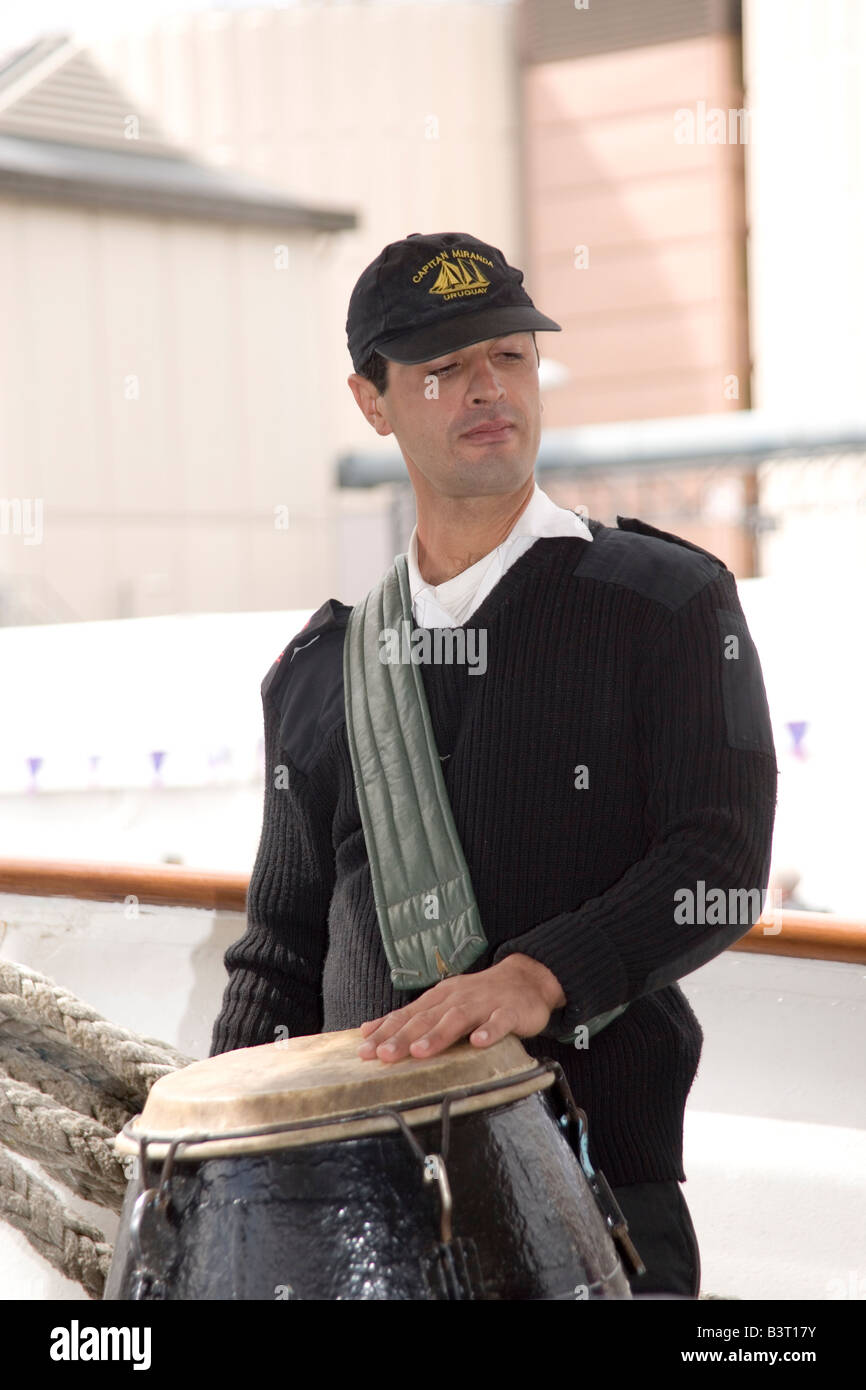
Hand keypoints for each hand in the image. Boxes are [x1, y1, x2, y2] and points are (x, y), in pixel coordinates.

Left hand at [357, 953, 565, 1062]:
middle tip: (383, 1055)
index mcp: (439, 998)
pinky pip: (500, 1021)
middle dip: (404, 1037)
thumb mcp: (442, 1003)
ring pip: (459, 1018)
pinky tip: (479, 1042)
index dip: (385, 1032)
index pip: (408, 1015)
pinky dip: (490, 1031)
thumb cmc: (479, 997)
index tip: (364, 1050)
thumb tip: (367, 1031)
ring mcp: (485, 1003)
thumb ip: (410, 1018)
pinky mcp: (511, 1011)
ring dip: (439, 1035)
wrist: (526, 979)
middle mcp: (458, 998)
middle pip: (428, 1018)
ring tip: (421, 1051)